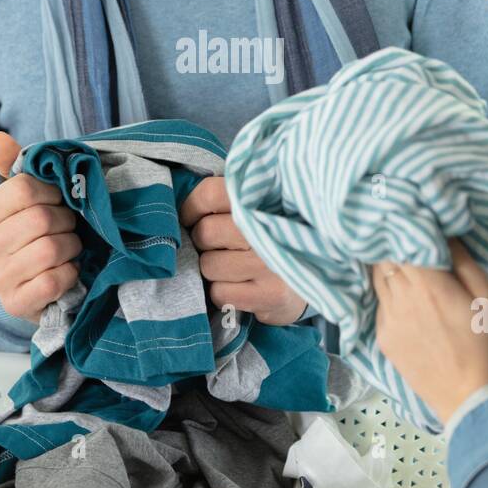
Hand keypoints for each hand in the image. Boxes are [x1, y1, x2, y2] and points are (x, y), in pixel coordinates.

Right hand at [0, 131, 81, 324]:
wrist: (26, 286)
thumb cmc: (32, 234)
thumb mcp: (26, 200)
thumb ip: (15, 168)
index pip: (23, 189)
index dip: (52, 191)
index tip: (58, 199)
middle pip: (40, 219)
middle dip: (66, 221)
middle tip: (67, 226)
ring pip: (50, 250)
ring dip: (71, 247)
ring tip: (68, 249)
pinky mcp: (15, 305)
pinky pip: (55, 281)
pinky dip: (70, 274)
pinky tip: (67, 272)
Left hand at [179, 176, 306, 325]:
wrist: (312, 277)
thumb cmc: (268, 236)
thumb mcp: (254, 207)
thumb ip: (224, 198)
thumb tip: (175, 204)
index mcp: (263, 198)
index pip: (209, 193)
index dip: (191, 208)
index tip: (191, 219)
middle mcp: (269, 227)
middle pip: (205, 232)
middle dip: (204, 242)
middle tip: (221, 246)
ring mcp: (271, 262)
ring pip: (208, 265)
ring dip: (214, 270)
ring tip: (235, 267)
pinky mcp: (272, 294)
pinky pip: (220, 292)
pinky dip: (224, 292)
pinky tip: (243, 286)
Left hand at [371, 238, 487, 423]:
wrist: (470, 396)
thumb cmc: (487, 344)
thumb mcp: (487, 296)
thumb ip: (463, 261)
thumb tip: (444, 235)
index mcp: (428, 283)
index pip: (402, 241)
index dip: (405, 229)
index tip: (411, 222)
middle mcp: (401, 298)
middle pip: (384, 258)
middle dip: (393, 246)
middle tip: (404, 238)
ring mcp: (388, 320)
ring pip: (377, 280)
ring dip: (388, 269)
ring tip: (403, 265)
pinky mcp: (384, 338)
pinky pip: (380, 306)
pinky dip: (389, 296)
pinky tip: (405, 300)